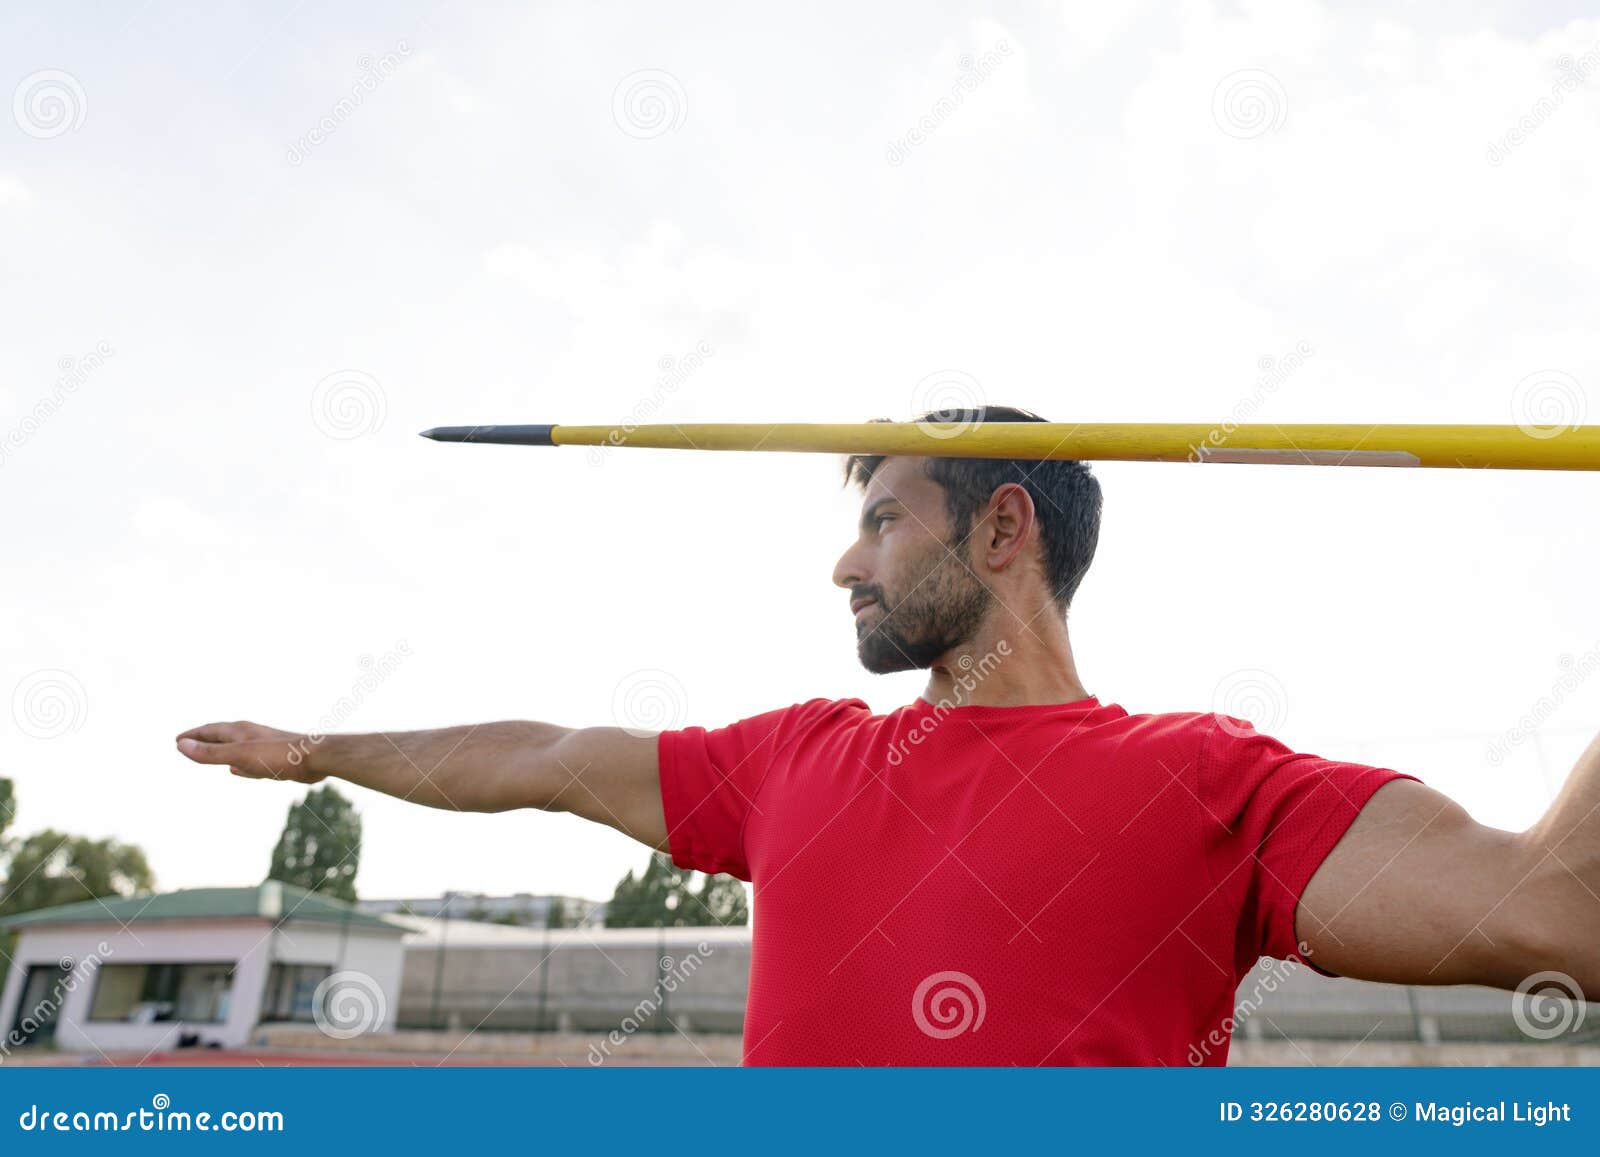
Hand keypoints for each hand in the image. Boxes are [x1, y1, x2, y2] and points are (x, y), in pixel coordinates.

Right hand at [176, 721, 326, 782]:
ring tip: (208, 755)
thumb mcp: (239, 755)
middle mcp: (250, 735)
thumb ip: (210, 753)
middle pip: (220, 737)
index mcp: (239, 731)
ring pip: (234, 748)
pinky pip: (248, 762)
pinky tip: (237, 770)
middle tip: (186, 745)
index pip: (209, 730)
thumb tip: (181, 745)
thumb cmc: (279, 754)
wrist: (316, 758)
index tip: (176, 740)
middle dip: (203, 741)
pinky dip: (237, 765)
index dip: (192, 735)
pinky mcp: (273, 759)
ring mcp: (262, 746)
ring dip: (219, 751)